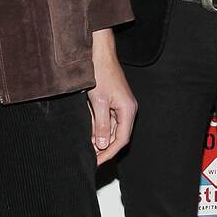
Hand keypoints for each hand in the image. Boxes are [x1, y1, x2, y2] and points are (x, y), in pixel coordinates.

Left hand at [89, 28, 135, 164]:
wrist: (99, 54)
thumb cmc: (100, 74)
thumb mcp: (98, 102)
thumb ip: (102, 125)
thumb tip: (103, 145)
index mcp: (128, 110)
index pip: (121, 139)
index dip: (109, 152)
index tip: (97, 162)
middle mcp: (128, 109)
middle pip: (118, 136)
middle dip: (105, 148)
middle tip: (91, 159)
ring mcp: (121, 106)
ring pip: (113, 129)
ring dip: (101, 139)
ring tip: (89, 149)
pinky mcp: (114, 102)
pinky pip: (108, 120)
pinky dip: (99, 128)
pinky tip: (90, 135)